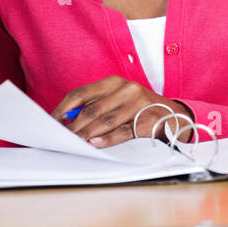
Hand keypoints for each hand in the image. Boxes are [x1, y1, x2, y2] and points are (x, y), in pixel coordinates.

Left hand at [52, 75, 193, 147]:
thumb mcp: (118, 102)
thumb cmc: (139, 110)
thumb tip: (67, 122)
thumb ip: (95, 107)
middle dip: (73, 126)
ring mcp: (140, 103)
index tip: (51, 122)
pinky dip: (108, 139)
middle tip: (61, 139)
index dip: (63, 109)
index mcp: (114, 82)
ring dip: (87, 134)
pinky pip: (124, 131)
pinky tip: (95, 144)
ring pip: (106, 120)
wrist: (175, 116)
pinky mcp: (150, 119)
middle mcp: (127, 89)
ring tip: (74, 144)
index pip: (80, 94)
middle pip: (91, 108)